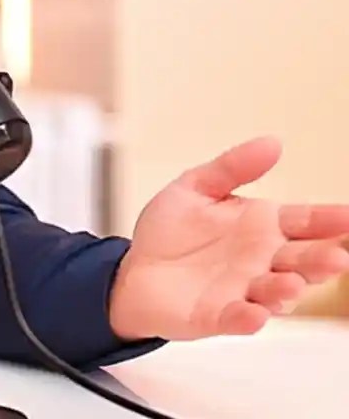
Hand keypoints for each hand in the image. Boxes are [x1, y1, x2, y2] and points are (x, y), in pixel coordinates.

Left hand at [109, 136, 348, 340]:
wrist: (134, 269)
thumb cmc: (170, 230)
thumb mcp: (195, 188)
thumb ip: (232, 167)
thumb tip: (273, 143)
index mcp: (263, 227)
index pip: (304, 221)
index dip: (327, 220)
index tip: (348, 216)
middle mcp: (262, 261)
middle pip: (301, 261)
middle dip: (319, 261)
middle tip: (337, 258)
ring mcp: (243, 290)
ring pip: (275, 293)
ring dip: (286, 290)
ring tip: (292, 283)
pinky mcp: (217, 316)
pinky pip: (238, 320)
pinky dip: (247, 318)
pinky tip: (254, 314)